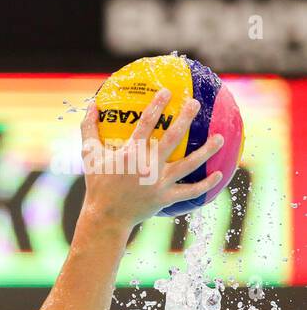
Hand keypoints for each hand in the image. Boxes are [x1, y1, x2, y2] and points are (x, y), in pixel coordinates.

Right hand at [79, 88, 225, 229]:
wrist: (106, 217)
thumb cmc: (98, 184)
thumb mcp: (89, 155)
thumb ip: (89, 129)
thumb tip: (91, 104)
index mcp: (131, 153)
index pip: (146, 123)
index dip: (157, 105)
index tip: (167, 92)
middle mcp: (148, 166)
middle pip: (173, 137)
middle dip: (186, 118)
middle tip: (196, 103)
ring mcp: (159, 183)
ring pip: (189, 164)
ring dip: (207, 151)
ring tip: (220, 138)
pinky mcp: (166, 198)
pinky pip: (190, 191)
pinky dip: (206, 184)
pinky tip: (219, 174)